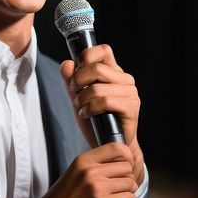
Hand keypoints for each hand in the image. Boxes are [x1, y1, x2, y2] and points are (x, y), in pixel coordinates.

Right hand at [17, 143, 137, 197]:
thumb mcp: (75, 173)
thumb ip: (95, 165)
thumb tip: (121, 162)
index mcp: (84, 160)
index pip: (117, 148)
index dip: (127, 157)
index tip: (125, 166)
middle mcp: (91, 172)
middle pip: (127, 167)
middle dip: (127, 177)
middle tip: (119, 187)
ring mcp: (98, 189)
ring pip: (130, 183)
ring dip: (128, 191)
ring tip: (116, 197)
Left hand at [60, 45, 143, 184]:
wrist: (108, 147)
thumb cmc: (95, 121)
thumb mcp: (78, 98)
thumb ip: (71, 81)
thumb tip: (65, 64)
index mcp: (114, 72)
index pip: (103, 50)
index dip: (87, 56)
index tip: (77, 70)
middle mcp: (125, 79)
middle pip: (96, 68)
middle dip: (77, 81)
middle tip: (74, 94)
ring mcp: (130, 93)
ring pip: (97, 87)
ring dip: (82, 99)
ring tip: (80, 108)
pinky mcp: (131, 107)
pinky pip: (105, 101)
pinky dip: (90, 108)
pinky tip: (86, 115)